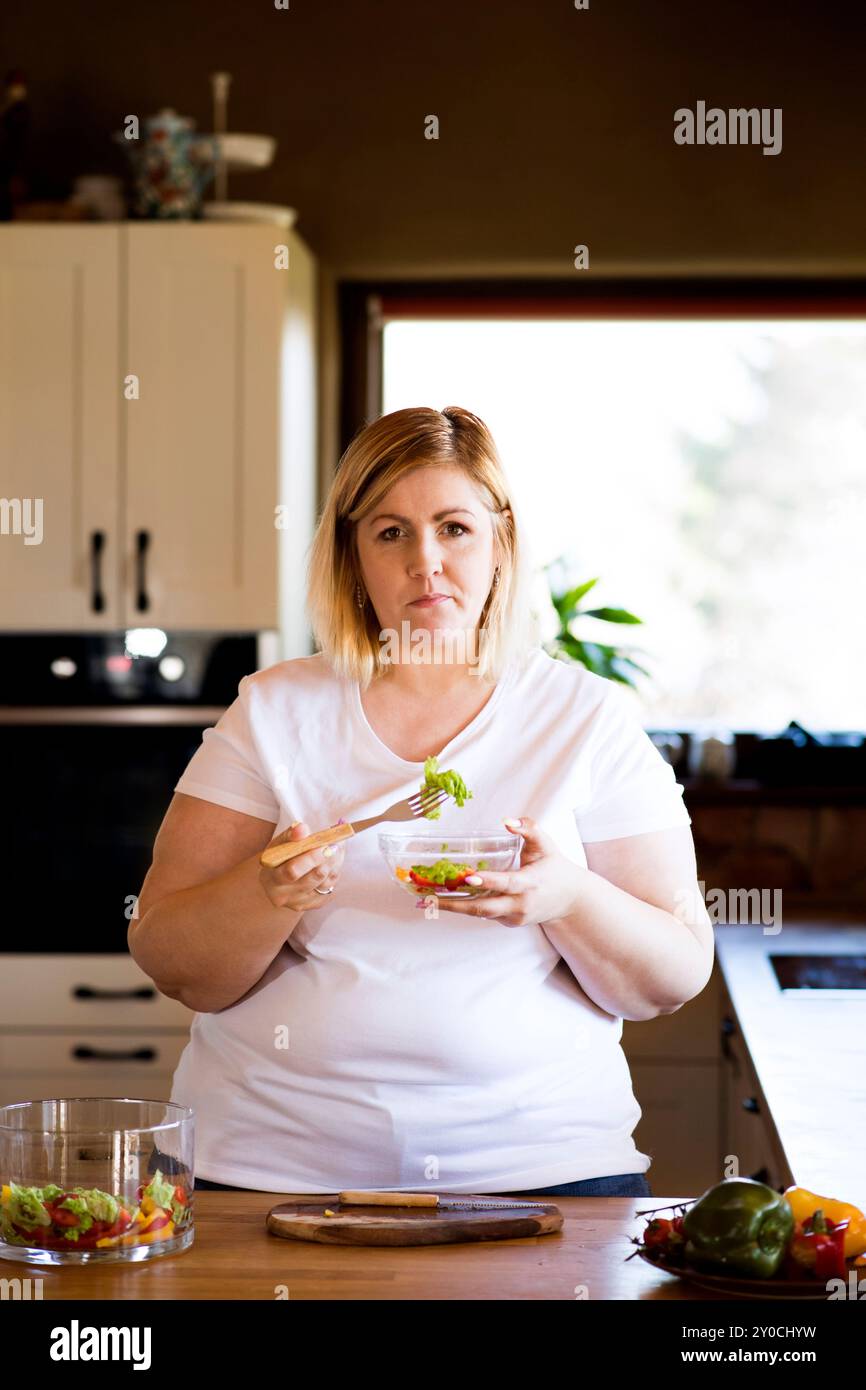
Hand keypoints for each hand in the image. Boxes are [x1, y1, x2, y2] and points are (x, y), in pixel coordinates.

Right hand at [258, 820, 345, 911]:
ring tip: (335, 849)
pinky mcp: (313, 905)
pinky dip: (334, 873)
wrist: (278, 878)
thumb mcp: (279, 844)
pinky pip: (331, 889)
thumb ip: (291, 835)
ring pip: (325, 883)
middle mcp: (283, 895)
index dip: (311, 858)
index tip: (324, 844)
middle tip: (335, 845)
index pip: (292, 871)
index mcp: (270, 879)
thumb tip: (303, 829)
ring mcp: (299, 903)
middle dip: (327, 860)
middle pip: (312, 879)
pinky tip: (332, 862)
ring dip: (334, 864)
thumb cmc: (279, 858)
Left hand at [432, 816, 582, 926]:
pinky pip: (485, 914)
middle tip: (428, 898)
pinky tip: (444, 899)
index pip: (507, 883)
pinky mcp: (509, 922)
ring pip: (480, 913)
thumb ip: (529, 829)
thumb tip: (507, 820)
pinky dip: (465, 906)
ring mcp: (514, 917)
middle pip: (484, 908)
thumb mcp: (546, 844)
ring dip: (453, 907)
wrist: (571, 901)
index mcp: (531, 883)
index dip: (488, 881)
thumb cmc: (555, 868)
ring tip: (425, 900)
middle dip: (454, 904)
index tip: (468, 876)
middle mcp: (521, 904)